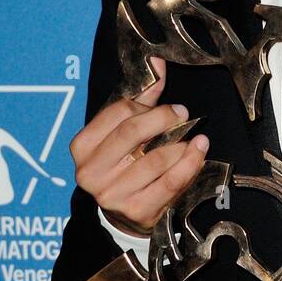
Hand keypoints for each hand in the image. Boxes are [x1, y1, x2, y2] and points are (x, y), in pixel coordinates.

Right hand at [69, 56, 209, 233]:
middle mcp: (91, 172)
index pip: (118, 112)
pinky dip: (189, 164)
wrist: (122, 217)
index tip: (172, 108)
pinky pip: (170, 182)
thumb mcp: (122, 133)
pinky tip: (199, 153)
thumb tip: (157, 63)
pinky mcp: (136, 211)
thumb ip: (139, 100)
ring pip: (156, 158)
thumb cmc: (123, 166)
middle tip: (184, 116)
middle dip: (164, 120)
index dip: (149, 106)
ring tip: (196, 138)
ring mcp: (111, 194)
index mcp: (83, 146)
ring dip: (182, 145)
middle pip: (132, 132)